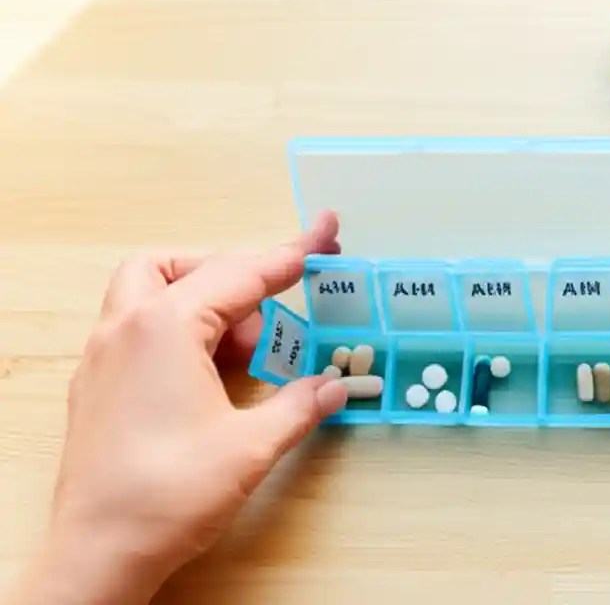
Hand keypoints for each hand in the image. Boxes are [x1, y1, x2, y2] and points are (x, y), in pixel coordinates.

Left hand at [7, 213, 348, 604]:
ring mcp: (102, 359)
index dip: (290, 255)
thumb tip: (333, 386)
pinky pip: (139, 333)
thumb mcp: (251, 445)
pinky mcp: (97, 389)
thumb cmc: (168, 494)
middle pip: (183, 268)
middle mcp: (124, 330)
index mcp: (164, 327)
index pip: (240, 273)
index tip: (324, 235)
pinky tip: (214, 376)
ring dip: (203, 303)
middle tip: (283, 304)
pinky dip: (180, 334)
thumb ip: (298, 405)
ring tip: (251, 348)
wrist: (99, 552)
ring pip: (149, 295)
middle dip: (238, 276)